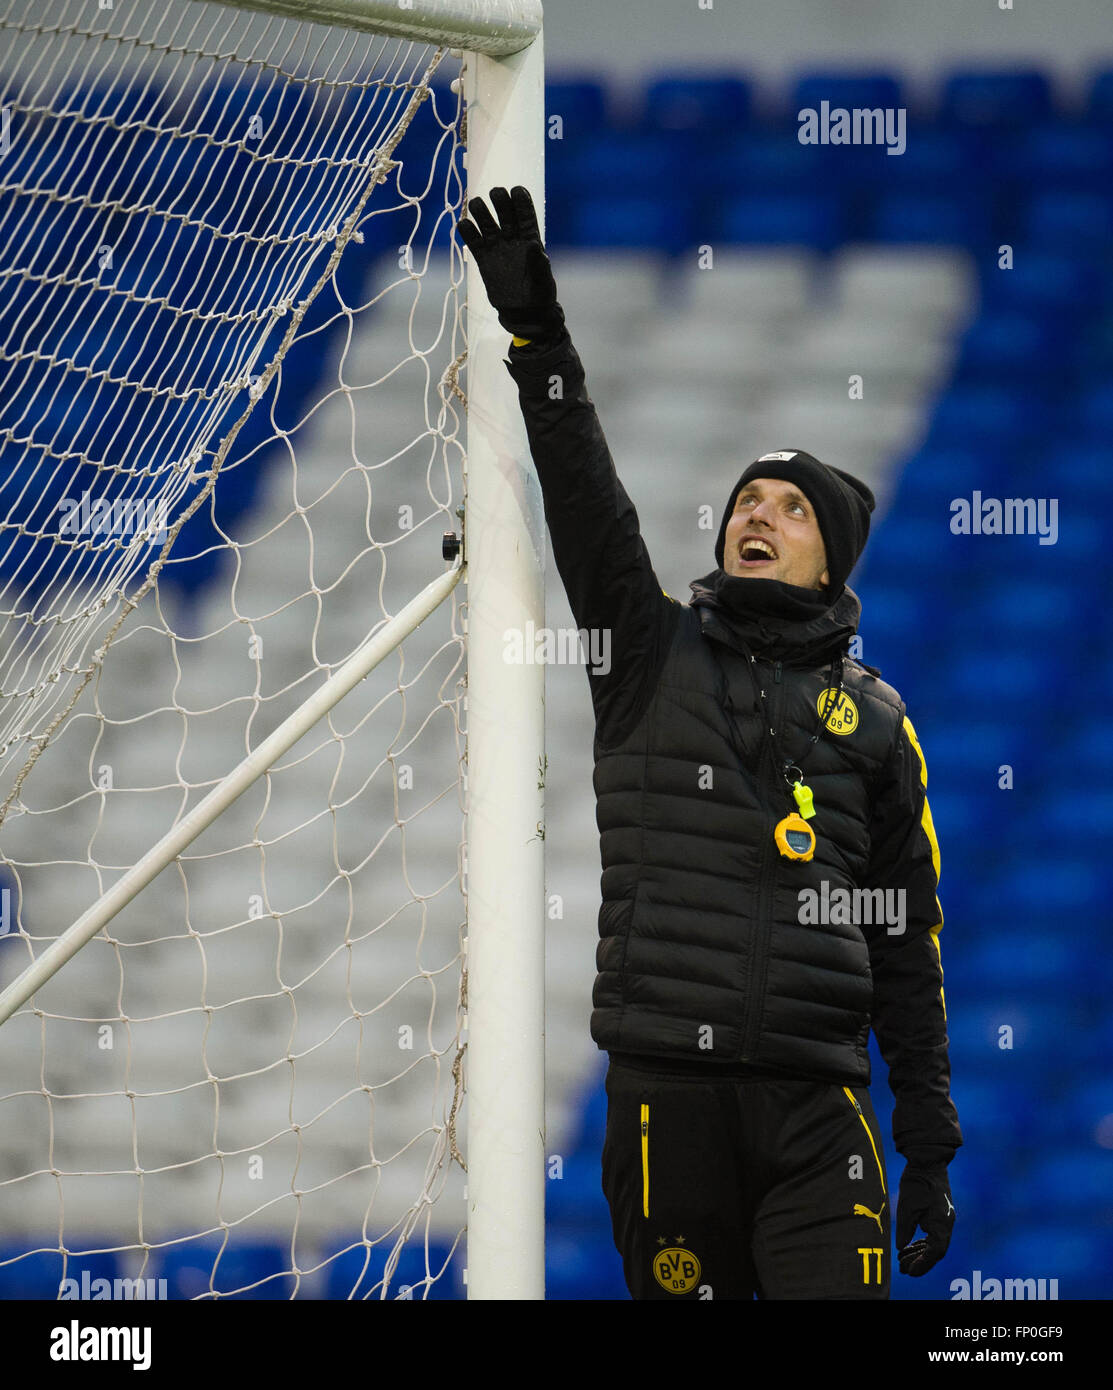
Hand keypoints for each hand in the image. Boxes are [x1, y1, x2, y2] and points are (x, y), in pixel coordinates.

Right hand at [456, 185, 564, 341]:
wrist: (523, 313)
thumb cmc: (539, 295)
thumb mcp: (543, 280)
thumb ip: (539, 263)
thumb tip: (534, 246)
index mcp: (531, 239)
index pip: (526, 216)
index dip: (522, 202)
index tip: (517, 191)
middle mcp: (513, 239)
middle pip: (505, 214)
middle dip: (501, 202)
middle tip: (496, 193)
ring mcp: (497, 248)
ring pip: (487, 224)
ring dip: (481, 212)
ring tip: (476, 203)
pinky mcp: (484, 259)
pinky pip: (474, 242)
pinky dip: (468, 233)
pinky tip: (463, 224)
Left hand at [895, 1165, 954, 1275]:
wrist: (928, 1160)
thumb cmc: (917, 1182)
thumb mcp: (906, 1207)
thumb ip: (905, 1230)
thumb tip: (901, 1248)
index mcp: (941, 1225)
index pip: (934, 1253)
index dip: (922, 1264)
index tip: (909, 1272)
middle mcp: (946, 1225)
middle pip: (935, 1252)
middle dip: (920, 1262)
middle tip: (903, 1269)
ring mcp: (944, 1219)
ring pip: (934, 1244)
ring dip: (920, 1253)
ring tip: (903, 1260)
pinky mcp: (939, 1214)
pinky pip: (933, 1235)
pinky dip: (922, 1243)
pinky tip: (910, 1247)